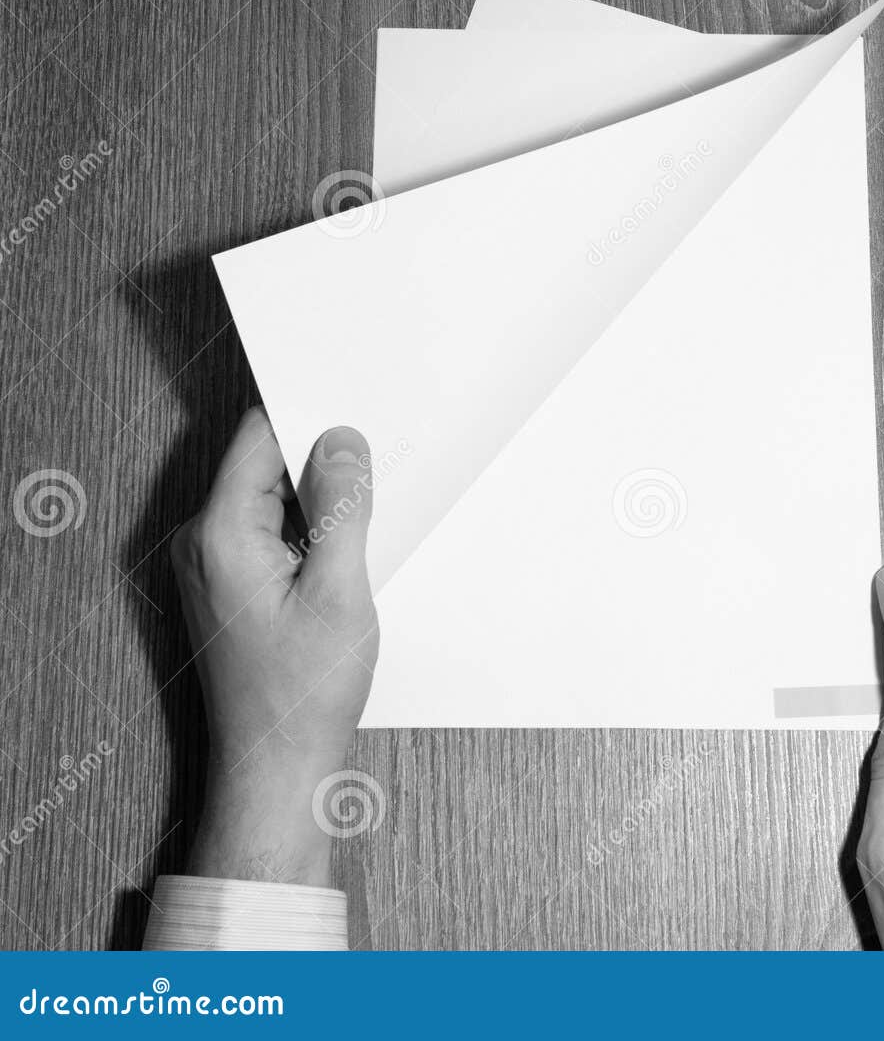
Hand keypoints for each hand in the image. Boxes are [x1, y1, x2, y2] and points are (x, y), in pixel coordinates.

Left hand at [170, 407, 379, 886]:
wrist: (275, 766)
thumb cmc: (302, 692)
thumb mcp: (340, 591)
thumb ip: (342, 507)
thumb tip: (343, 441)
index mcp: (220, 534)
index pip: (259, 437)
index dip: (312, 421)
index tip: (360, 420)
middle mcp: (203, 543)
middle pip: (265, 464)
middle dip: (322, 462)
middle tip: (376, 478)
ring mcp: (213, 565)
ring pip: (272, 498)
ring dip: (319, 501)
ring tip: (361, 531)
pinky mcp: (231, 585)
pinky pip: (272, 531)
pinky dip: (309, 532)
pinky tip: (343, 559)